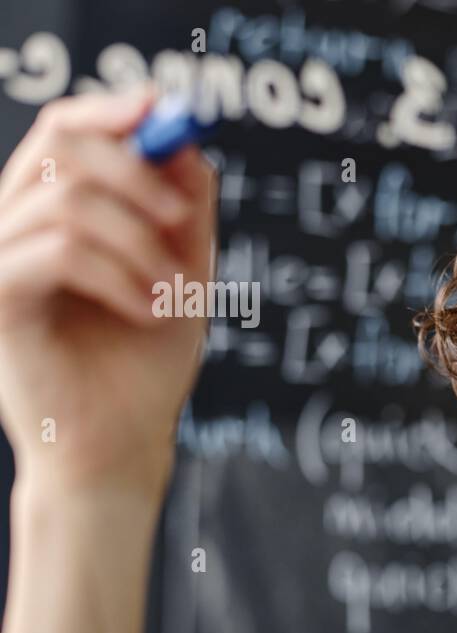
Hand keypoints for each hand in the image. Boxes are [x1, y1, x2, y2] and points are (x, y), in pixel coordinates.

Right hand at [0, 86, 217, 495]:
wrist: (123, 443)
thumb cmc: (146, 362)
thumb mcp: (183, 270)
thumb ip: (183, 206)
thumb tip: (184, 138)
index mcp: (52, 212)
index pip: (62, 131)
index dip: (110, 110)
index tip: (161, 109)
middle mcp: (13, 226)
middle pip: (59, 145)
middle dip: (137, 174)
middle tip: (184, 221)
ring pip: (68, 202)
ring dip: (141, 244)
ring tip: (171, 291)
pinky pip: (60, 253)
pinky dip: (120, 278)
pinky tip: (146, 313)